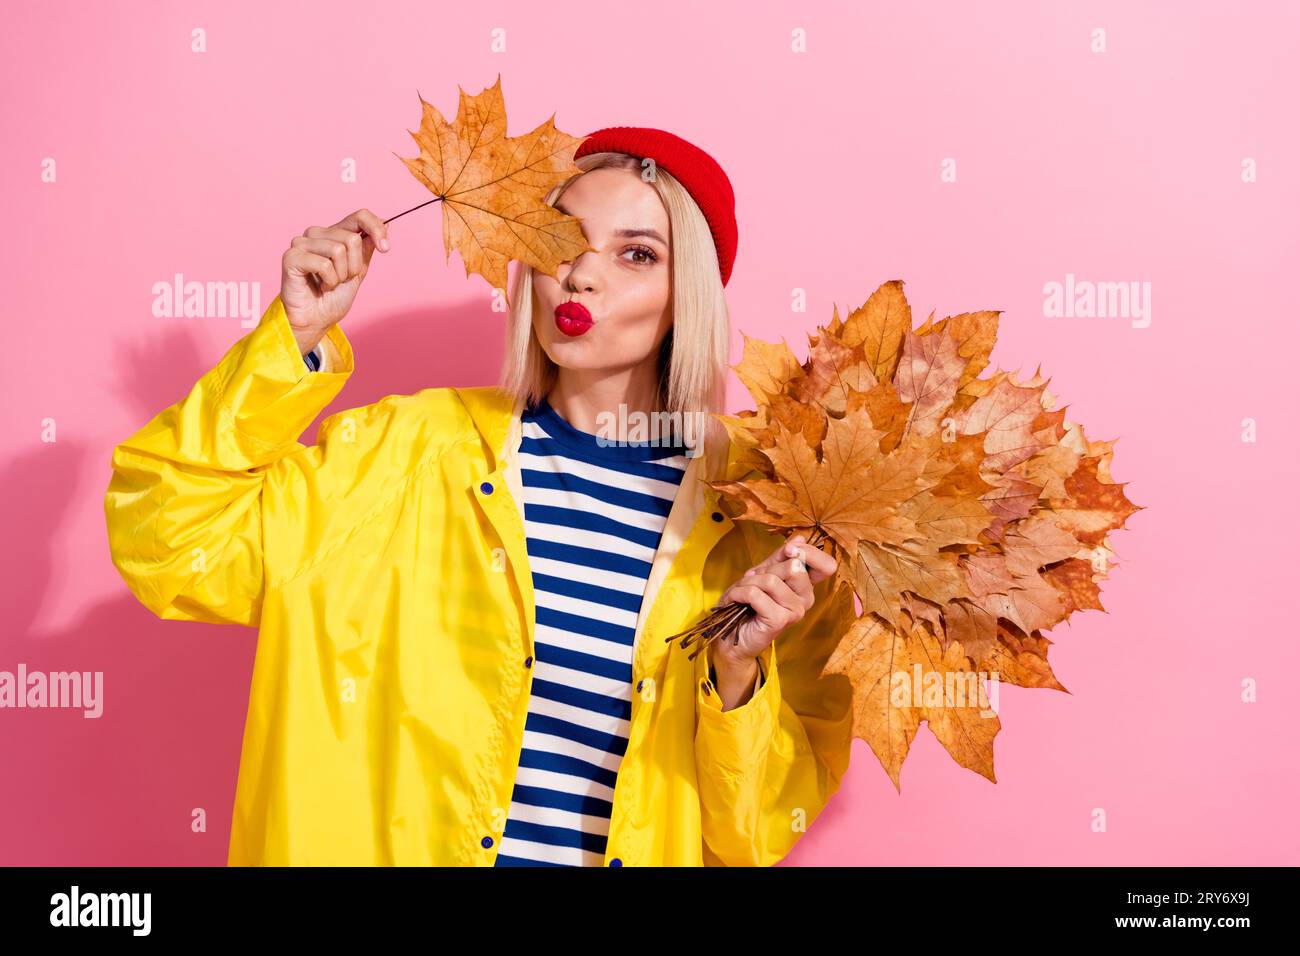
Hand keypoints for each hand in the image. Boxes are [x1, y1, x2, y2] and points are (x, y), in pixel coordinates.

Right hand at [280, 208, 389, 354]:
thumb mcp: (359, 270)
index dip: (376, 228)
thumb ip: (367, 247)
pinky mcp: (291, 256)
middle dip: (354, 266)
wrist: (316, 320)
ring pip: (338, 250)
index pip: (360, 216)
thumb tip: (386, 222)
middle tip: (342, 280)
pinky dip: (329, 280)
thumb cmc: (334, 297)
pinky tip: (320, 286)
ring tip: (330, 284)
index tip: (386, 248)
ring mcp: (301, 243)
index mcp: (333, 233)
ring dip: (340, 275)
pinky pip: (324, 263)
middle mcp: (316, 233)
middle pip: (352, 238)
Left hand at [712, 533, 837, 670]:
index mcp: (806, 586)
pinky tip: (736, 600)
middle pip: (794, 567)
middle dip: (765, 569)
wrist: (731, 634)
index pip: (827, 565)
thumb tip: (800, 538)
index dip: (809, 552)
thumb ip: (780, 557)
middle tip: (752, 581)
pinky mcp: (780, 621)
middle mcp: (806, 600)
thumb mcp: (763, 572)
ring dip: (748, 582)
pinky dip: (740, 593)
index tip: (789, 549)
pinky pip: (757, 594)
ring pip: (772, 580)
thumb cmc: (747, 603)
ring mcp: (796, 612)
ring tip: (741, 592)